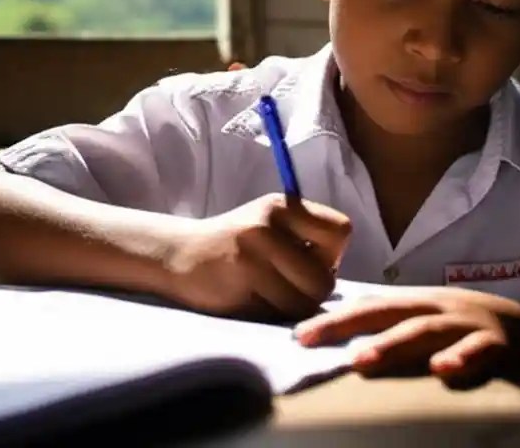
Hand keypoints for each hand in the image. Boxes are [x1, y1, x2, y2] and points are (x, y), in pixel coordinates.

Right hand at [163, 193, 350, 319]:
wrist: (178, 254)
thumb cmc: (235, 245)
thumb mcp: (270, 224)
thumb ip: (305, 237)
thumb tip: (336, 269)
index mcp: (282, 205)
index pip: (341, 231)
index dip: (332, 255)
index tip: (309, 260)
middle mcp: (268, 226)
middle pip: (325, 279)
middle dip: (312, 290)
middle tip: (287, 284)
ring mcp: (252, 256)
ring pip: (304, 302)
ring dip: (293, 307)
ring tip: (269, 293)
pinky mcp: (240, 285)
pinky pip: (279, 314)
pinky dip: (272, 314)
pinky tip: (252, 299)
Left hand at [293, 287, 519, 381]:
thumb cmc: (469, 332)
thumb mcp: (429, 322)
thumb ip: (392, 329)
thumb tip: (342, 343)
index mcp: (418, 304)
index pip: (368, 307)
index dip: (333, 319)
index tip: (298, 336)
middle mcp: (438, 309)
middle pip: (387, 312)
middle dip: (347, 324)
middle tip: (312, 338)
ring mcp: (468, 325)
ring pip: (427, 330)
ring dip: (394, 343)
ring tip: (363, 359)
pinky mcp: (501, 345)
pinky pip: (481, 351)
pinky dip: (463, 359)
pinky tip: (444, 371)